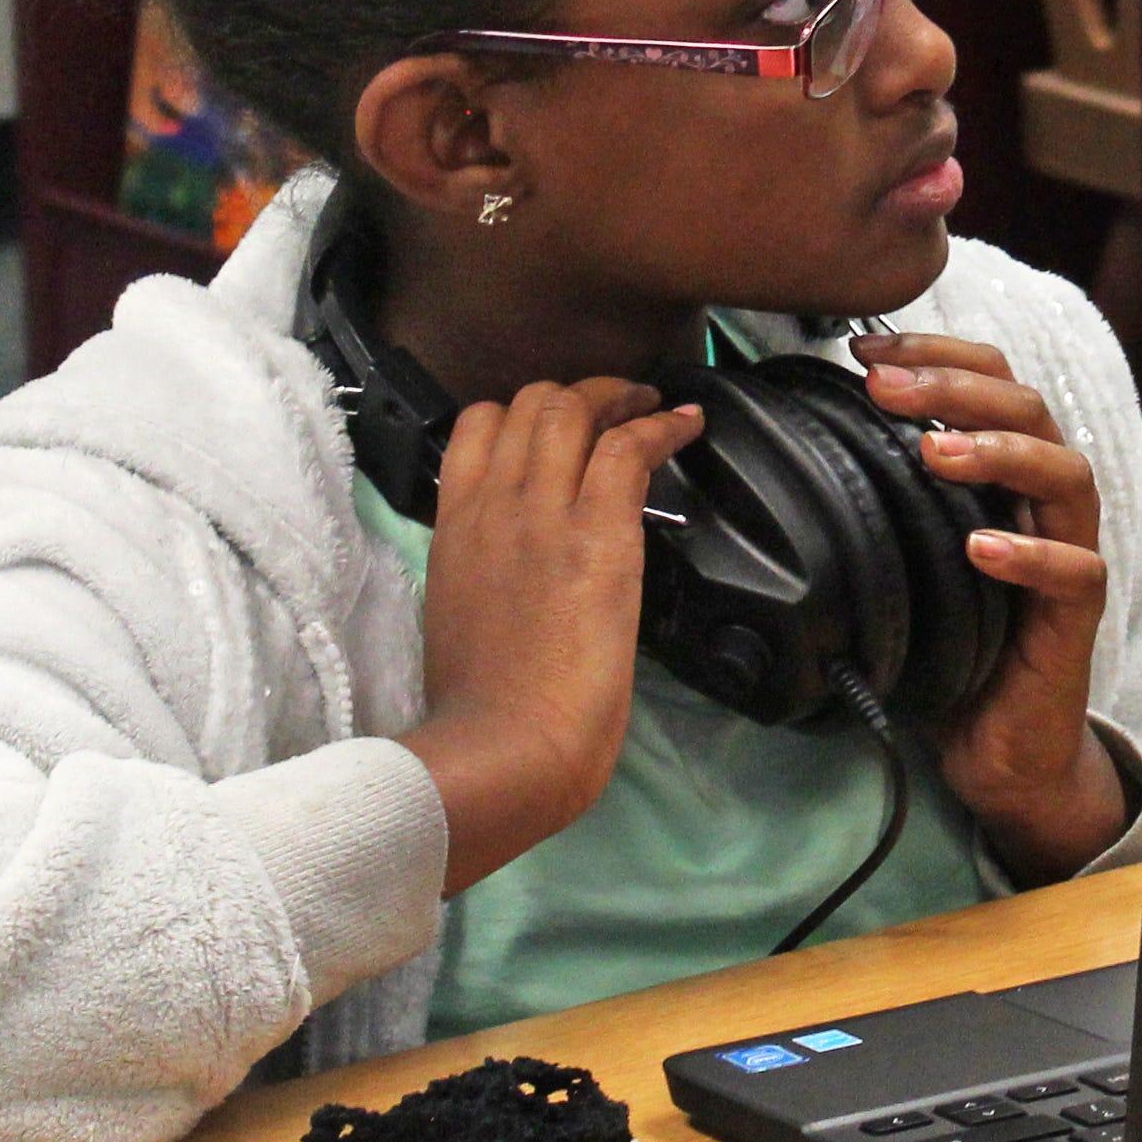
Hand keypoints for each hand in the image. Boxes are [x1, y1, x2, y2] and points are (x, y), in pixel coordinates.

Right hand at [397, 378, 705, 895]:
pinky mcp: (599, 533)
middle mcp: (493, 506)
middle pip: (530, 403)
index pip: (475, 427)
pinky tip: (688, 424)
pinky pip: (630, 447)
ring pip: (573, 408)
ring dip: (621, 397)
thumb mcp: (459, 620)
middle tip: (618, 410)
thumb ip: (480, 575)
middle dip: (579, 395)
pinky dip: (665, 425)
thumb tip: (510, 570)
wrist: (505, 746)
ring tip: (652, 405)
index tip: (558, 429)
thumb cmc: (483, 712)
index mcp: (454, 528)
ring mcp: (543, 514)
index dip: (521, 413)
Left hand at [858, 334, 1128, 882]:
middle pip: (1029, 409)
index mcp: (1003, 474)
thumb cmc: (947, 643)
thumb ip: (874, 499)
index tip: (865, 348)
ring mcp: (1066, 554)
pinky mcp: (1075, 618)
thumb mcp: (900, 556)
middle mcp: (1041, 502)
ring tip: (935, 451)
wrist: (995, 745)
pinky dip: (1030, 555)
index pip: (991, 381)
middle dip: (956, 385)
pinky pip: (1074, 572)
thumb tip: (788, 444)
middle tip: (888, 388)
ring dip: (998, 453)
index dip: (936, 351)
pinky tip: (982, 548)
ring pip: (1063, 475)